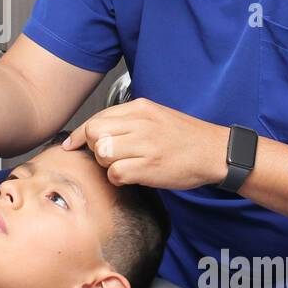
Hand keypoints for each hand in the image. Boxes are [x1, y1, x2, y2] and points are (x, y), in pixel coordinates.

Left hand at [61, 98, 230, 189]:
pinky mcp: (150, 166)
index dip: (81, 134)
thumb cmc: (186, 138)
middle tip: (110, 157)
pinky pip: (116, 173)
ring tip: (124, 165)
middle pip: (95, 134)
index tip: (72, 144)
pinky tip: (132, 176)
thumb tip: (96, 130)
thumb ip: (128, 120)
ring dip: (107, 164)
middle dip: (96, 149)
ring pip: (103, 153)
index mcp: (140, 108)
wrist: (215, 152)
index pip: (97, 118)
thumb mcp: (156, 116)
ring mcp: (146, 144)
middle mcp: (141, 123)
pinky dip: (119, 179)